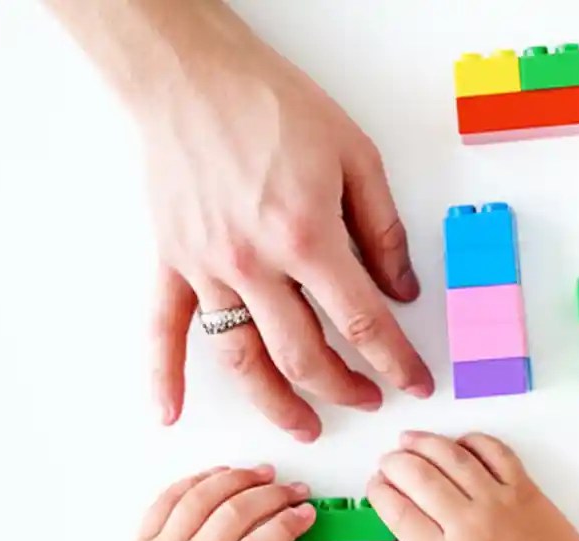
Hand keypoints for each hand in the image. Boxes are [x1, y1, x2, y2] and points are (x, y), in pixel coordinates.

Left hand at [34, 466, 318, 540]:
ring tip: (260, 473)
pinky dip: (192, 482)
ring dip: (234, 478)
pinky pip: (165, 502)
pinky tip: (214, 477)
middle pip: (235, 514)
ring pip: (200, 498)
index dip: (289, 523)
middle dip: (272, 494)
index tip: (306, 513)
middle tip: (293, 491)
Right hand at [142, 2, 432, 439]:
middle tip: (369, 399)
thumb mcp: (356, 158)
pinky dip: (162, 377)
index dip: (397, 362)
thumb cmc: (274, 107)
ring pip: (243, 360)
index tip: (416, 384)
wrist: (193, 76)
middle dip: (345, 388)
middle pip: (306, 355)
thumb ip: (382, 231)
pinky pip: (163, 331)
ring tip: (304, 426)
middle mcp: (255, 264)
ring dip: (276, 402)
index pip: (364, 323)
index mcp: (308, 238)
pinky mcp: (169, 261)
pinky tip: (169, 414)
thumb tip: (402, 289)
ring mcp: (207, 268)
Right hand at [366, 431, 578, 540]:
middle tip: (388, 461)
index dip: (380, 493)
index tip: (375, 486)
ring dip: (424, 442)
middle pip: (419, 476)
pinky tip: (457, 443)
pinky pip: (493, 450)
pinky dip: (472, 440)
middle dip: (394, 463)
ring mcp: (498, 500)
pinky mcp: (523, 486)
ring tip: (409, 440)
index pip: (399, 513)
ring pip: (452, 456)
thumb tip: (406, 527)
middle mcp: (470, 523)